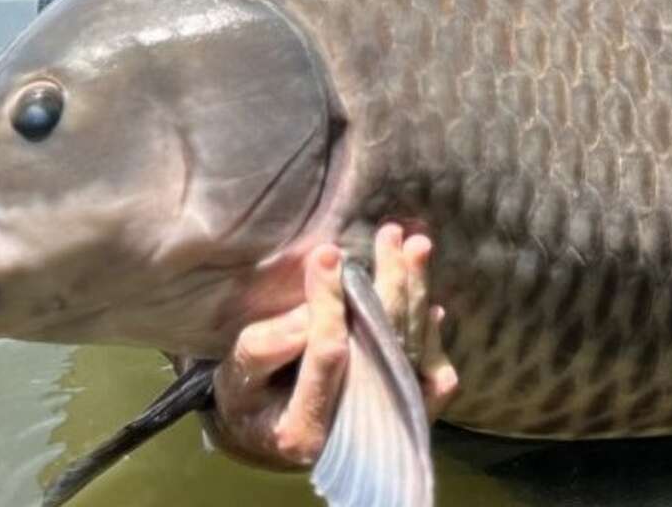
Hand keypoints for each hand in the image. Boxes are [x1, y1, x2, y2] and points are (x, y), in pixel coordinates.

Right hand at [206, 223, 458, 470]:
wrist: (272, 437)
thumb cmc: (249, 402)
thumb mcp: (239, 376)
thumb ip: (265, 349)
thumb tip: (307, 317)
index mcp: (305, 427)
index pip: (328, 354)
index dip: (328, 302)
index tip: (327, 254)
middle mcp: (352, 432)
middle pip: (383, 349)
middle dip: (390, 287)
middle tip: (391, 235)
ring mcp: (383, 426)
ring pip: (412, 355)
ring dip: (416, 297)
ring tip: (417, 248)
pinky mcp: (404, 417)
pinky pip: (431, 378)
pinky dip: (432, 339)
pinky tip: (427, 303)